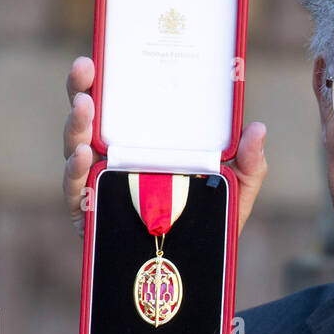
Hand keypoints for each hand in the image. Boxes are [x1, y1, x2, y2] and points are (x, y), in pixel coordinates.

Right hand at [62, 55, 267, 236]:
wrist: (191, 275)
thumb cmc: (208, 225)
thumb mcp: (235, 192)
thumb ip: (249, 164)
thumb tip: (258, 128)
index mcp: (140, 144)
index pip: (114, 105)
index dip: (99, 80)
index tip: (96, 58)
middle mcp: (113, 160)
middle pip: (87, 120)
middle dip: (79, 92)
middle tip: (84, 72)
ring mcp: (98, 187)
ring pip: (76, 151)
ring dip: (76, 128)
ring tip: (84, 109)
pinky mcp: (90, 218)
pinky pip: (76, 193)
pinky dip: (76, 174)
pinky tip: (84, 158)